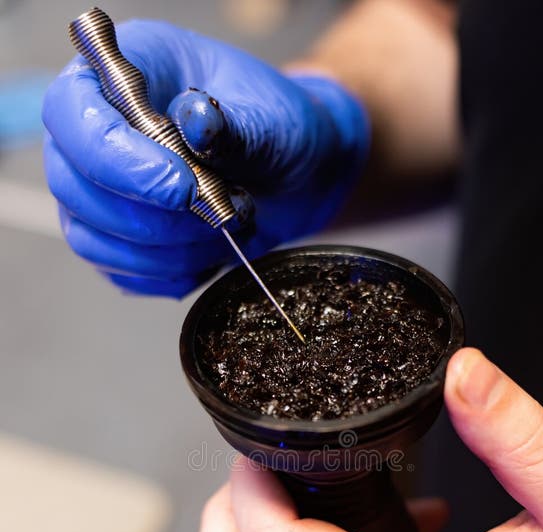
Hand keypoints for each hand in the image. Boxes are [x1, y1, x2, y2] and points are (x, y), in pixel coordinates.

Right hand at [43, 20, 367, 296]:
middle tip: (218, 212)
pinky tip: (209, 253)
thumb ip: (231, 125)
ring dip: (166, 251)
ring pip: (92, 237)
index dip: (119, 159)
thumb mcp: (270, 119)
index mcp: (127, 70)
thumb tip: (195, 123)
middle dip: (151, 217)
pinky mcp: (115, 237)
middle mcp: (97, 127)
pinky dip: (170, 273)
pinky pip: (120, 272)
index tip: (182, 188)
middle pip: (72, 183)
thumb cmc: (277, 130)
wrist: (295, 176)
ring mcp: (98, 186)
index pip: (74, 112)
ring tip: (224, 228)